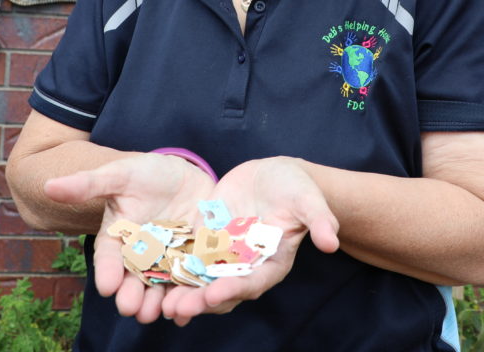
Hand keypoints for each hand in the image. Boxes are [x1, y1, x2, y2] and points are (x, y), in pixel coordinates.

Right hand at [44, 154, 215, 322]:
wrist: (183, 175)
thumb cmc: (146, 173)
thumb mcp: (119, 174)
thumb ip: (88, 184)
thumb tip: (49, 186)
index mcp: (117, 238)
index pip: (108, 257)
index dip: (107, 271)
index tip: (106, 286)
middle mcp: (139, 256)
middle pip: (133, 280)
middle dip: (131, 295)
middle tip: (131, 308)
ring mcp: (166, 261)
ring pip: (160, 287)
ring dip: (158, 302)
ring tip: (158, 312)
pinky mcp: (192, 261)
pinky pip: (189, 281)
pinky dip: (190, 295)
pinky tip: (190, 307)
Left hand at [159, 156, 338, 325]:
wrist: (274, 175)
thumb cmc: (296, 187)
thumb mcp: (308, 199)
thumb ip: (319, 220)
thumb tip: (331, 241)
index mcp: (272, 262)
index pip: (253, 282)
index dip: (234, 289)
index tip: (214, 295)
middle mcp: (246, 265)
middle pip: (222, 289)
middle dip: (200, 300)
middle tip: (177, 308)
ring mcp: (224, 255)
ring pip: (201, 280)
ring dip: (183, 293)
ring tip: (162, 303)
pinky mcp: (207, 241)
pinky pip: (187, 259)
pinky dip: (173, 271)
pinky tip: (151, 279)